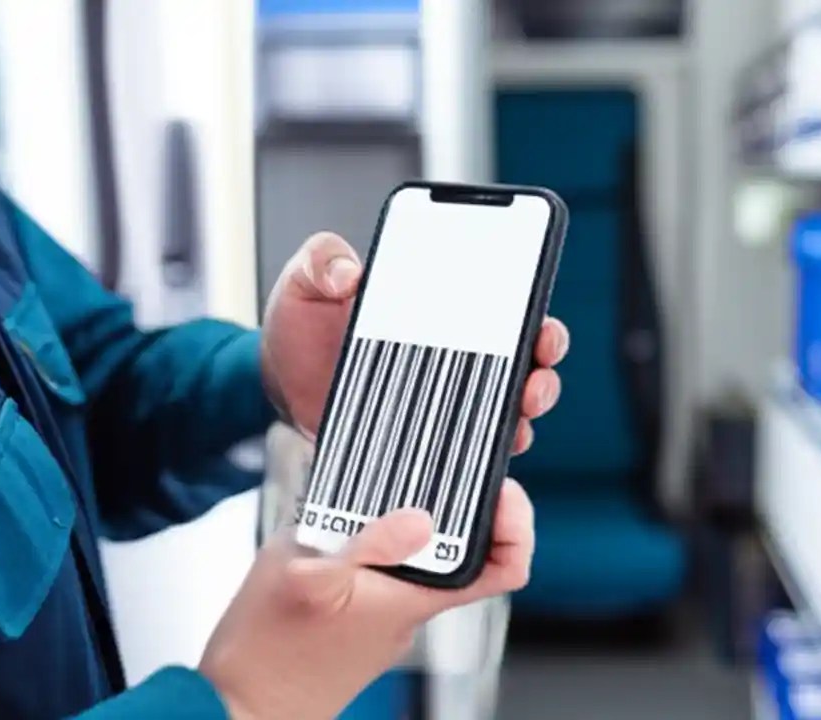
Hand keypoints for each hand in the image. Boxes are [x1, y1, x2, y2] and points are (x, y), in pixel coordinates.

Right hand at [199, 478, 534, 719]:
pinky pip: (384, 565)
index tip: (501, 488)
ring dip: (402, 515)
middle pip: (463, 547)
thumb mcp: (308, 576)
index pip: (505, 567)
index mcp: (416, 598)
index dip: (517, 524)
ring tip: (373, 487)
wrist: (236, 705)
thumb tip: (422, 519)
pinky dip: (372, 536)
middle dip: (450, 501)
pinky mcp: (360, 612)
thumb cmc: (267, 650)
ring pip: (419, 553)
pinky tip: (338, 520)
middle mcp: (411, 607)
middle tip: (431, 466)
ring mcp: (386, 612)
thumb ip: (369, 543)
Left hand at [261, 232, 569, 452]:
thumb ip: (321, 260)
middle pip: (520, 364)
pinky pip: (464, 454)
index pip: (505, 307)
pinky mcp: (423, 441)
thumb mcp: (305, 281)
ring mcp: (442, 402)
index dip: (535, 313)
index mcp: (437, 310)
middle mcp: (452, 356)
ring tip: (516, 418)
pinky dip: (481, 461)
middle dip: (542, 371)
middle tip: (534, 376)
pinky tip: (482, 462)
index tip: (542, 323)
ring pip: (504, 412)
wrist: (277, 385)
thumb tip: (345, 271)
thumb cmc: (301, 326)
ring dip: (521, 417)